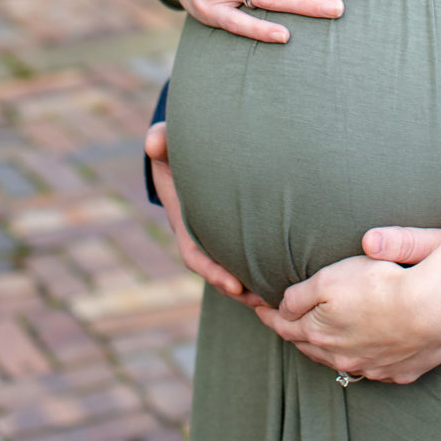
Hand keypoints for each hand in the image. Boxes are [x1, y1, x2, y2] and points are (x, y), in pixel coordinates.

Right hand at [145, 123, 262, 306]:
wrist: (187, 147)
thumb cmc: (175, 145)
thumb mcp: (165, 140)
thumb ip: (160, 139)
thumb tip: (153, 143)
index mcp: (184, 220)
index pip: (195, 255)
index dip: (212, 272)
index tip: (234, 285)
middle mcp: (200, 232)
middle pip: (218, 271)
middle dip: (239, 289)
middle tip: (264, 300)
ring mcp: (217, 232)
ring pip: (234, 267)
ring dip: (253, 284)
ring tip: (278, 296)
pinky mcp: (234, 226)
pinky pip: (247, 251)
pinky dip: (262, 264)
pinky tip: (286, 270)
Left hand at [255, 256, 440, 382]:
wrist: (433, 307)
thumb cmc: (380, 284)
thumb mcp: (329, 279)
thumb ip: (301, 296)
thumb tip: (283, 308)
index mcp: (322, 334)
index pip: (287, 328)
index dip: (272, 317)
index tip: (260, 309)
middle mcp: (344, 357)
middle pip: (312, 348)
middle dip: (298, 335)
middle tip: (288, 324)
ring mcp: (373, 367)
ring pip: (343, 361)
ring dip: (330, 350)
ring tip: (324, 338)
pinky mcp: (400, 371)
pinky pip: (376, 368)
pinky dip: (367, 357)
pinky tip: (369, 350)